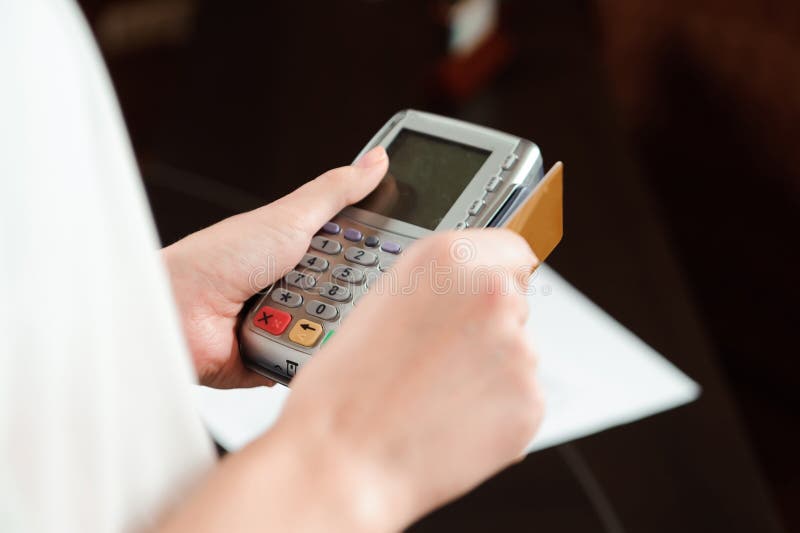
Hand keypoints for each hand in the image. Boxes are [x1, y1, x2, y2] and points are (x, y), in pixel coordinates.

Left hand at [162, 147, 388, 387]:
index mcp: (301, 250)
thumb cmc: (218, 258)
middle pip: (351, 295)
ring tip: (296, 311)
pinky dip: (303, 356)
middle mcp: (296, 286)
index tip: (392, 259)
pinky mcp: (276, 359)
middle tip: (329, 285)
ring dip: (322, 326)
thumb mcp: (289, 216)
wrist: (176, 309)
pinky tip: (292, 340)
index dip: (375, 258)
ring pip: (334, 332)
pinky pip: (309, 364)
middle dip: (349, 295)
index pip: (356, 254)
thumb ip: (336, 192)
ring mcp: (286, 323)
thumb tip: (375, 160)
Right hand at [272, 229, 543, 529]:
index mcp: (449, 258)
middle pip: (513, 303)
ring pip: (516, 354)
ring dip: (489, 372)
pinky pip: (520, 399)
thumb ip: (437, 287)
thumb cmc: (346, 391)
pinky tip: (451, 419)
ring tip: (435, 394)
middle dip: (487, 328)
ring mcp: (518, 348)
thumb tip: (465, 294)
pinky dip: (495, 411)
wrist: (343, 461)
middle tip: (441, 359)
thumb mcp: (381, 304)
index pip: (511, 250)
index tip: (484, 296)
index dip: (495, 277)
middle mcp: (492, 293)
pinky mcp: (531, 401)